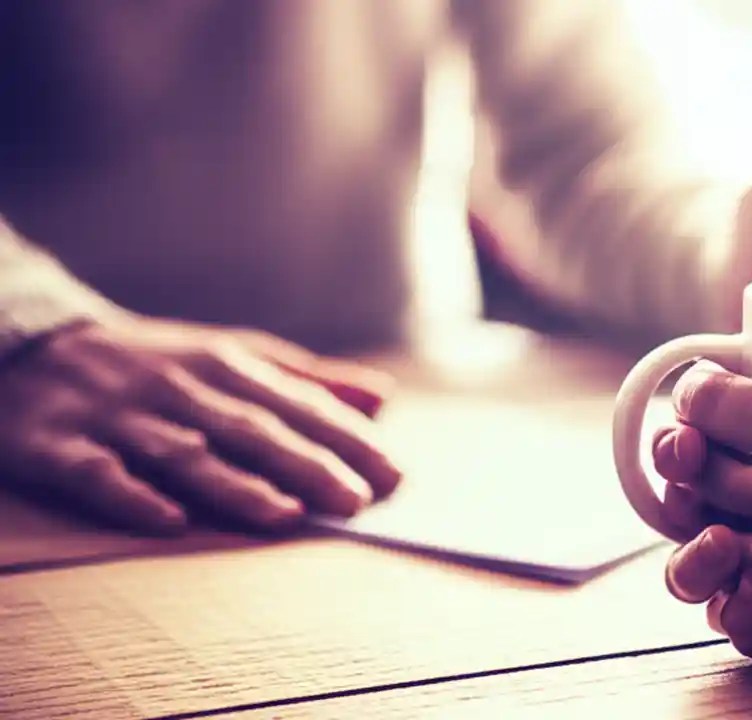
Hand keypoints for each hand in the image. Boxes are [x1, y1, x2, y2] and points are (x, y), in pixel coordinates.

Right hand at [0, 316, 401, 534]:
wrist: (29, 345)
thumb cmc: (155, 362)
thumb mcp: (231, 355)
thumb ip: (307, 379)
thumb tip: (382, 397)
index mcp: (225, 365)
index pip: (296, 405)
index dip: (346, 440)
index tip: (393, 474)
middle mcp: (179, 389)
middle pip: (250, 430)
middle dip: (306, 465)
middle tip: (356, 501)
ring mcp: (120, 418)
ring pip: (185, 454)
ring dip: (234, 485)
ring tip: (285, 515)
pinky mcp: (61, 445)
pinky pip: (99, 474)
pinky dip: (133, 497)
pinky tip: (170, 522)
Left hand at [656, 316, 751, 692]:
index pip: (716, 403)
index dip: (697, 394)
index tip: (700, 393)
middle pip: (702, 468)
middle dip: (697, 456)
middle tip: (712, 451)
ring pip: (711, 533)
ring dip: (714, 517)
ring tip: (738, 509)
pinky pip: (750, 587)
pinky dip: (750, 572)